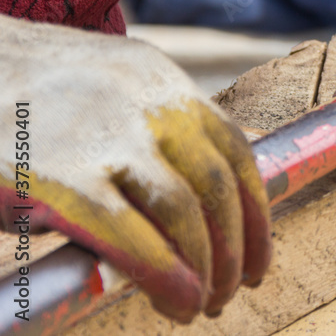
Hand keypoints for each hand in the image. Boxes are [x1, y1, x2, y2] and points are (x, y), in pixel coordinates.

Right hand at [0, 16, 270, 321]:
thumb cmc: (26, 97)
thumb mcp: (108, 90)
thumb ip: (157, 134)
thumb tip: (214, 186)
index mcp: (162, 80)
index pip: (234, 151)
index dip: (256, 211)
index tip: (261, 254)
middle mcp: (146, 103)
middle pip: (217, 185)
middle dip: (237, 247)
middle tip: (233, 290)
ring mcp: (106, 137)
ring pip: (184, 210)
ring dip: (206, 266)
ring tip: (203, 303)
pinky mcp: (59, 176)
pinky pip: (131, 233)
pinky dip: (165, 273)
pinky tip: (178, 300)